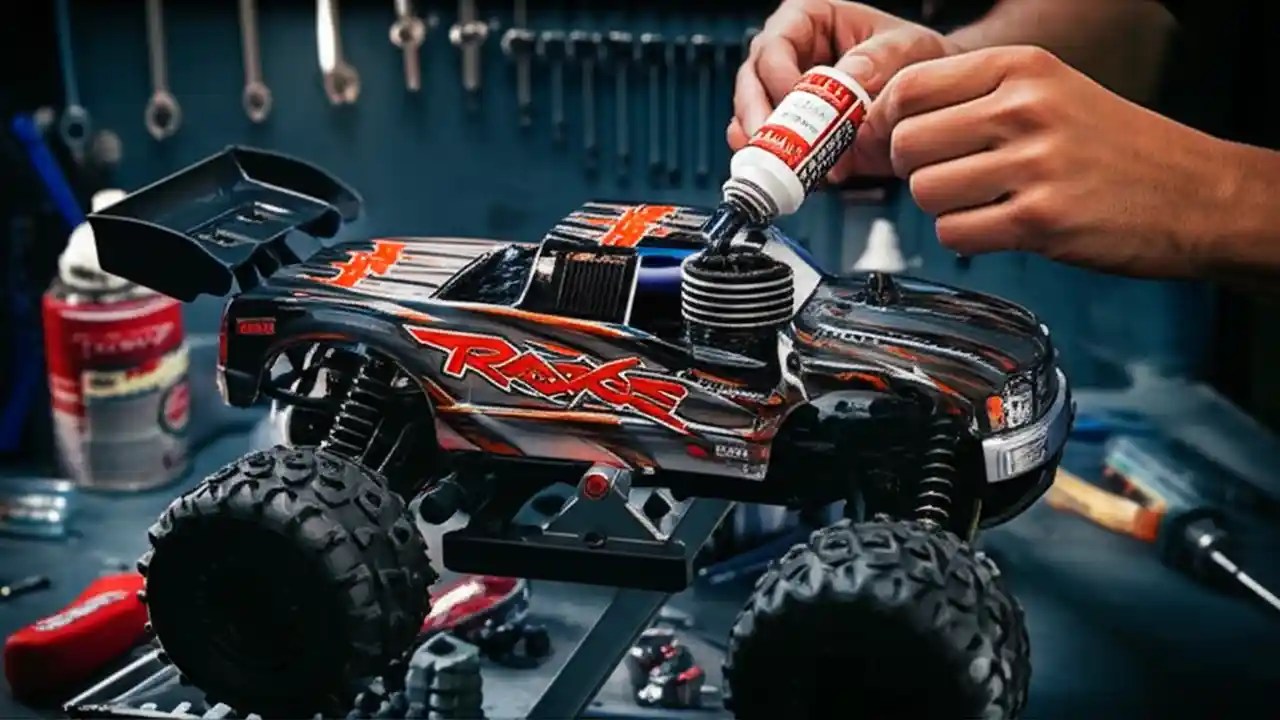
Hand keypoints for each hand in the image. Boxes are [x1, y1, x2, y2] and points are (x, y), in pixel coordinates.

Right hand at [728, 0, 958, 179]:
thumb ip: (877, 59)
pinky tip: (792, 175)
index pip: (775, 46)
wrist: (928, 103)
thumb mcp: (907, 49)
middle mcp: (788, 55)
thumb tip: (845, 78)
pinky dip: (775, 165)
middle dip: (760, 119)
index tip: (800, 109)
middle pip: (751, 84)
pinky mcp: (790, 132)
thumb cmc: (915, 61)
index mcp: (808, 21)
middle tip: (778, 147)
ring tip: (786, 166)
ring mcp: (783, 96)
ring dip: (765, 146)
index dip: (780, 80)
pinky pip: (767, 148)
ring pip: (751, 118)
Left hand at [867, 45, 1246, 277]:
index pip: (909, 86)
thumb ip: (974, 98)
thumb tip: (888, 122)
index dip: (889, 120)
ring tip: (982, 202)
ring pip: (924, 191)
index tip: (898, 139)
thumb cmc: (1114, 147)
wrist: (1194, 194)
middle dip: (913, 169)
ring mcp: (1033, 164)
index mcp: (1022, 68)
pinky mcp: (1039, 220)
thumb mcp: (1049, 91)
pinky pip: (953, 233)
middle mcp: (1025, 108)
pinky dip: (964, 237)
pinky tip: (997, 227)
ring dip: (941, 207)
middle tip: (945, 176)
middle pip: (907, 142)